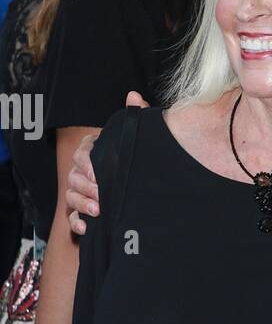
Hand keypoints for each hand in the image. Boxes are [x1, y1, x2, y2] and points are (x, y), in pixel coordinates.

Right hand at [66, 92, 149, 233]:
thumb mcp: (140, 140)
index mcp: (94, 152)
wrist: (147, 194)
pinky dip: (77, 223)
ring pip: (72, 196)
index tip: (98, 173)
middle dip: (86, 186)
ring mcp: (81, 192)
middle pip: (75, 176)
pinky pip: (72, 218)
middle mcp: (83, 171)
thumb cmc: (138, 162)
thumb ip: (136, 118)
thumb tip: (134, 96)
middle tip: (101, 195)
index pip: (83, 152)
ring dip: (82, 204)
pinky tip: (86, 227)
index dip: (87, 162)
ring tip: (97, 211)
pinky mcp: (82, 212)